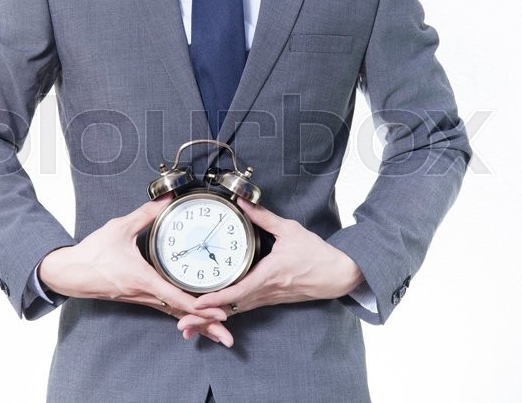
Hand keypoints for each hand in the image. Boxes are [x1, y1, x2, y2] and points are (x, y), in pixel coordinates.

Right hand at [39, 197, 233, 345]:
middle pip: (180, 313)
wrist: (71, 273)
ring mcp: (141, 299)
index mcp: (142, 279)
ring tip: (219, 332)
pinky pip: (165, 310)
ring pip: (174, 315)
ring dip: (197, 324)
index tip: (217, 312)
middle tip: (228, 334)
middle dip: (204, 325)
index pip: (175, 296)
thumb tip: (166, 199)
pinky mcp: (138, 298)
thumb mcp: (119, 228)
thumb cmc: (93, 253)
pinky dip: (182, 317)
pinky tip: (195, 321)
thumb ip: (145, 214)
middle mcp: (144, 294)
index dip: (198, 307)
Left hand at [177, 199, 363, 339]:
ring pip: (238, 310)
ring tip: (193, 319)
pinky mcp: (272, 299)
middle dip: (208, 315)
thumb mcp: (290, 230)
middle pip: (232, 307)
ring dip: (216, 316)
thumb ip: (264, 218)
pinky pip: (247, 307)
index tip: (198, 301)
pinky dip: (229, 310)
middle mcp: (267, 290)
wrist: (337, 274)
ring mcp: (269, 297)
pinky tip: (216, 310)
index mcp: (269, 275)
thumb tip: (243, 202)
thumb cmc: (315, 253)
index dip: (216, 299)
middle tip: (184, 319)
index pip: (238, 292)